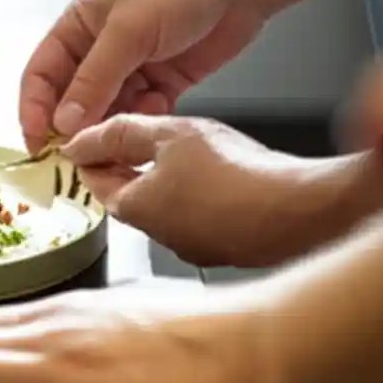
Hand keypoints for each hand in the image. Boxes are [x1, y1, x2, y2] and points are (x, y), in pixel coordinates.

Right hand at [19, 0, 266, 151]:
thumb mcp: (128, 32)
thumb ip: (93, 80)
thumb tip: (62, 123)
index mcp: (77, 26)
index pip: (41, 74)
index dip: (34, 109)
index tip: (37, 144)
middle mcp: (98, 48)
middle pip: (71, 98)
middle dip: (73, 125)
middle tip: (77, 155)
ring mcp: (130, 66)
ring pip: (106, 109)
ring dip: (111, 124)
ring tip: (120, 136)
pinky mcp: (161, 81)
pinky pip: (140, 112)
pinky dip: (144, 118)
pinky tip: (155, 109)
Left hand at [62, 114, 382, 266]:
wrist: (301, 211)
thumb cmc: (236, 175)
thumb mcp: (169, 134)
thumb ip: (120, 133)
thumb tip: (80, 141)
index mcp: (134, 209)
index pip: (95, 182)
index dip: (92, 155)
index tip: (90, 140)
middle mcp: (159, 236)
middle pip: (131, 195)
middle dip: (130, 166)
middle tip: (136, 138)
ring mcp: (195, 246)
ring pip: (168, 206)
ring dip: (168, 180)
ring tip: (185, 150)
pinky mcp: (228, 248)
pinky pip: (203, 217)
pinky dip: (203, 195)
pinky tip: (223, 175)